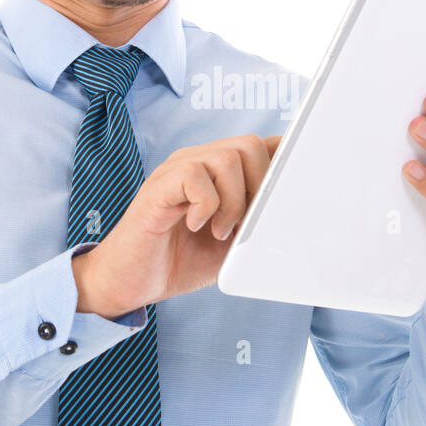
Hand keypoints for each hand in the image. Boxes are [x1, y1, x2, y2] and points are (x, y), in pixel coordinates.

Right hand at [73, 134, 282, 318]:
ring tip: (219, 230)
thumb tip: (288, 207)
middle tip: (243, 223)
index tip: (293, 187)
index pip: (260, 144)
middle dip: (259, 187)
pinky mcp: (158, 186)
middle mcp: (198, 162)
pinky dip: (206, 206)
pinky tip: (195, 225)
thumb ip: (257, 218)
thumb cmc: (180, 260)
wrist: (132, 281)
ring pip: (227, 157)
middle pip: (249, 144)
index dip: (283, 158)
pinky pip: (195, 175)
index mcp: (219, 172)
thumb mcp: (233, 241)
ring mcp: (176, 170)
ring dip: (233, 201)